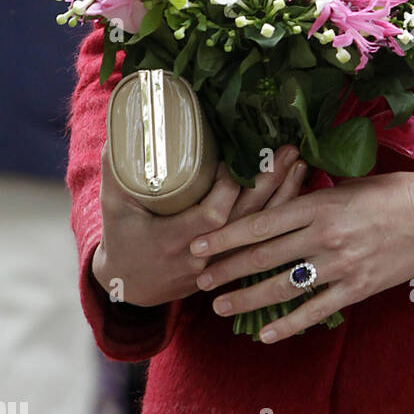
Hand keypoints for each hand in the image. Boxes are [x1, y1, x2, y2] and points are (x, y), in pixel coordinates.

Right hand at [91, 142, 304, 308]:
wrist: (128, 285)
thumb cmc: (121, 238)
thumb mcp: (114, 205)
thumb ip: (117, 169)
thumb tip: (121, 127)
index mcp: (173, 240)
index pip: (212, 216)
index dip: (227, 188)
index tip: (236, 158)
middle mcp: (203, 255)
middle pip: (245, 221)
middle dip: (268, 185)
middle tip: (286, 151)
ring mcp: (220, 262)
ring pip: (259, 232)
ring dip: (282, 197)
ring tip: (299, 164)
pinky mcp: (230, 262)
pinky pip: (262, 240)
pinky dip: (280, 215)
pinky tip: (296, 190)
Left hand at [188, 167, 413, 342]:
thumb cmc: (393, 192)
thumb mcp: (350, 184)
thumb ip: (315, 197)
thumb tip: (282, 199)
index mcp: (321, 203)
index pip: (262, 223)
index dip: (227, 237)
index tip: (200, 245)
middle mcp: (326, 235)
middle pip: (265, 256)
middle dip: (228, 268)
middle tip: (199, 279)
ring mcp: (342, 264)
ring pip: (284, 286)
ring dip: (249, 298)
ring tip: (221, 305)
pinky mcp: (358, 288)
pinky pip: (316, 310)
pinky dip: (289, 325)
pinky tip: (266, 334)